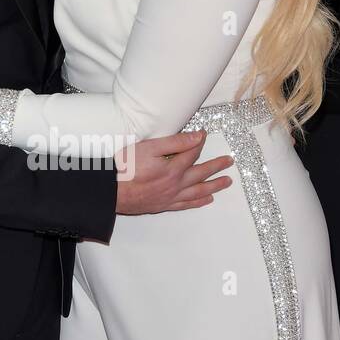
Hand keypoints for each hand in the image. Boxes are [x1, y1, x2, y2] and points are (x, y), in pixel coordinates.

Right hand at [115, 130, 233, 214]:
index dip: (199, 141)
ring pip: (198, 191)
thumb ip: (175, 142)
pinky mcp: (164, 205)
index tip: (204, 134)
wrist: (111, 192)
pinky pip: (186, 204)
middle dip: (216, 166)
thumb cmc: (126, 168)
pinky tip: (206, 200)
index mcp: (173, 168)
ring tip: (226, 182)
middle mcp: (176, 184)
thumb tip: (197, 136)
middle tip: (229, 162)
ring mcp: (171, 196)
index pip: (192, 153)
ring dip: (214, 186)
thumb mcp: (149, 147)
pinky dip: (198, 202)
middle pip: (201, 173)